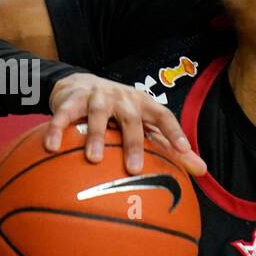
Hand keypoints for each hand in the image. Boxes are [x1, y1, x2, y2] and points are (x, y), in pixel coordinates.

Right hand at [47, 72, 206, 175]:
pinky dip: (57, 129)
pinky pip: (64, 114)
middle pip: (131, 118)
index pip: (163, 115)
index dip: (174, 132)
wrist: (79, 84)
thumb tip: (203, 171)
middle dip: (133, 143)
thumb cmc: (118, 111)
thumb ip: (169, 146)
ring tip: (92, 159)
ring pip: (98, 114)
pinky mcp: (72, 98)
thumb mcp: (143, 124)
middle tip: (134, 170)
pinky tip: (51, 146)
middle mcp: (122, 98)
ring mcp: (97, 96)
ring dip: (95, 136)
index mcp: (142, 104)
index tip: (183, 151)